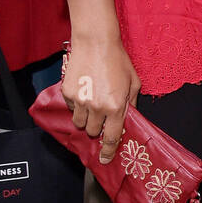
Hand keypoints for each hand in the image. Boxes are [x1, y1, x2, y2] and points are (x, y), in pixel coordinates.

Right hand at [63, 36, 140, 163]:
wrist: (96, 42)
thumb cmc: (118, 60)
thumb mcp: (134, 83)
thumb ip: (132, 104)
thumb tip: (129, 119)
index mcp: (116, 107)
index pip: (111, 137)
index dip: (108, 151)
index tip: (106, 160)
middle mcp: (97, 107)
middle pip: (93, 132)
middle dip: (98, 128)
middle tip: (102, 115)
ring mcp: (80, 101)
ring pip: (80, 123)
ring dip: (86, 119)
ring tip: (93, 102)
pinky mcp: (67, 93)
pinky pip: (71, 108)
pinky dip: (77, 105)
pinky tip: (85, 90)